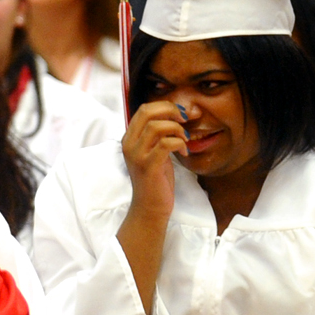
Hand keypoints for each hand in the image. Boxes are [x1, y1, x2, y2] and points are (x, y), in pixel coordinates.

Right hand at [122, 101, 186, 222]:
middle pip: (148, 112)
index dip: (165, 106)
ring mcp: (137, 155)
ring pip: (157, 126)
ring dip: (177, 129)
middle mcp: (129, 143)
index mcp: (130, 138)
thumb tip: (176, 117)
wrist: (150, 207)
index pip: (144, 109)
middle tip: (185, 120)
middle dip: (171, 111)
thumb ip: (159, 136)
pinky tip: (185, 152)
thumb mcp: (155, 152)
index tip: (181, 115)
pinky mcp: (148, 166)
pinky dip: (180, 144)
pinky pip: (166, 144)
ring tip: (185, 140)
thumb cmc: (156, 180)